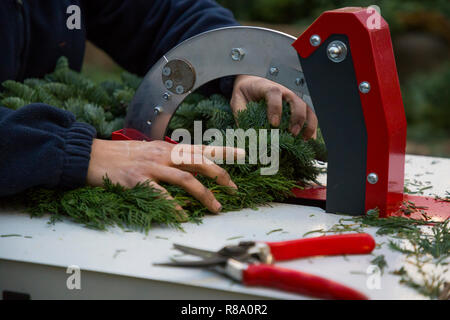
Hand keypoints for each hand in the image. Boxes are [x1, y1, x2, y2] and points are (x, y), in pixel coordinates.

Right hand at [87, 139, 244, 215]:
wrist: (94, 156)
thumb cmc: (123, 155)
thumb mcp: (150, 150)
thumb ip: (170, 157)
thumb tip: (190, 165)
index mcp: (169, 148)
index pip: (202, 147)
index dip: (224, 150)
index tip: (243, 154)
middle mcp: (164, 155)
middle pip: (200, 163)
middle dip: (221, 176)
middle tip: (234, 189)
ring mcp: (153, 167)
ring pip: (186, 180)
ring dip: (204, 195)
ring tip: (215, 208)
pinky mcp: (139, 181)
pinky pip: (163, 196)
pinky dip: (175, 207)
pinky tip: (183, 216)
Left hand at [230, 75, 317, 138]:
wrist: (252, 83)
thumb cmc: (246, 92)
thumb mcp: (238, 100)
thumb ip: (240, 114)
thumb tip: (243, 134)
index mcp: (266, 86)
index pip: (274, 93)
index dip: (275, 108)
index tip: (274, 124)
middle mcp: (283, 90)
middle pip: (296, 100)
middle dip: (296, 117)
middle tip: (292, 133)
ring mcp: (292, 97)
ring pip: (306, 107)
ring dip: (308, 123)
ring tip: (304, 139)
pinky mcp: (297, 105)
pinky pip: (309, 114)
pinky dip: (311, 126)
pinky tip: (309, 139)